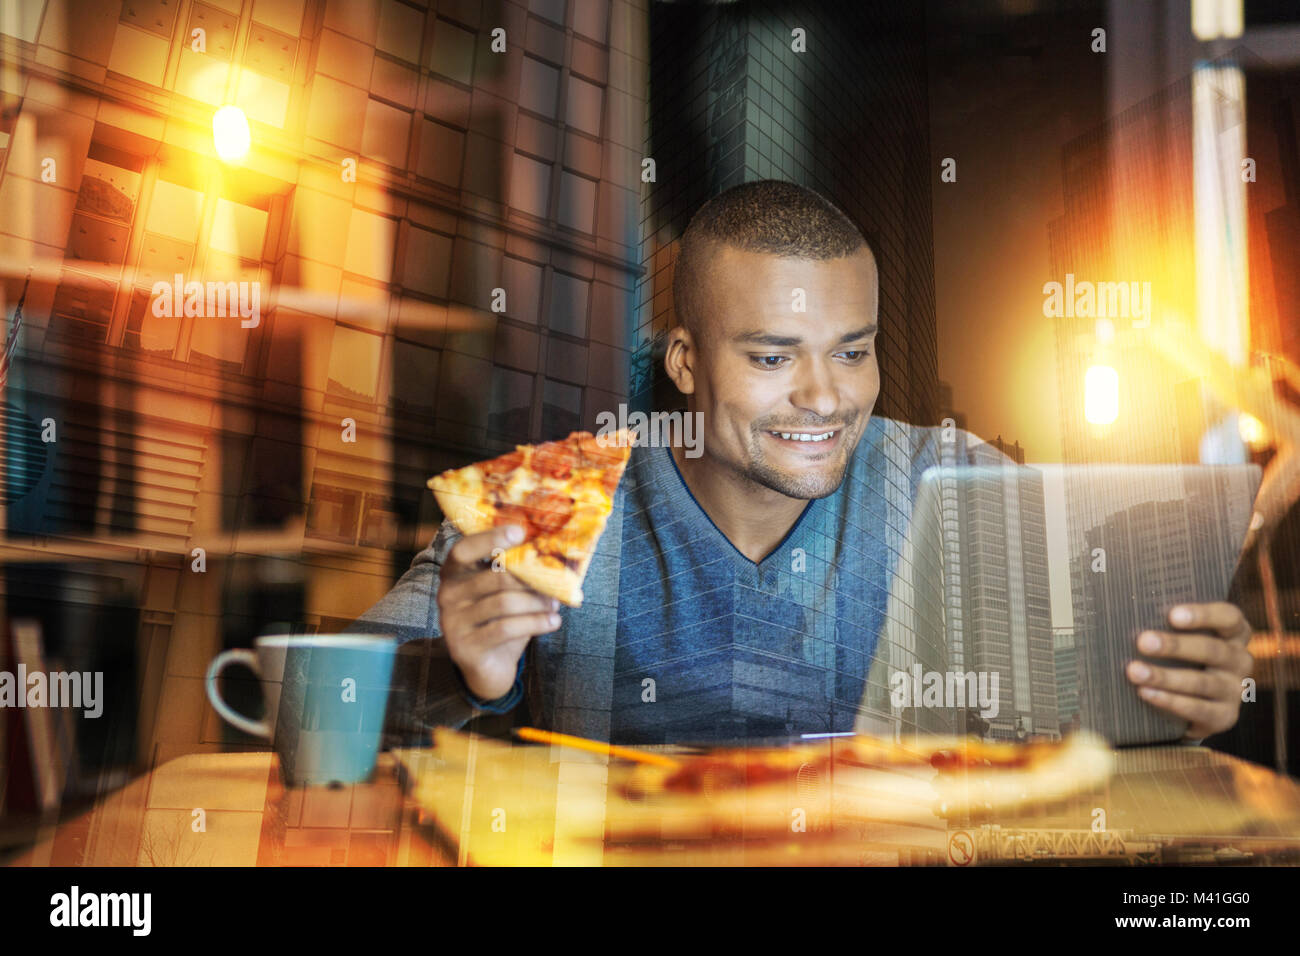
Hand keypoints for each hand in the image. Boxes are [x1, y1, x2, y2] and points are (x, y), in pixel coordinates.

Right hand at [438, 524, 561, 700]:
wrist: (487, 665)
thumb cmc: (498, 619)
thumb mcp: (502, 591)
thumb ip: (514, 572)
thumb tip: (550, 553)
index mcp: (453, 572)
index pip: (464, 549)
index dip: (490, 538)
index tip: (520, 532)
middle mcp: (447, 594)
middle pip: (494, 578)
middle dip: (530, 580)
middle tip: (556, 584)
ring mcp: (453, 622)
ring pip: (504, 603)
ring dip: (536, 603)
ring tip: (555, 605)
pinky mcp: (465, 647)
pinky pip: (506, 629)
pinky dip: (535, 623)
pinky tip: (553, 622)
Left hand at [1125, 602, 1252, 740]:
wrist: (1190, 703)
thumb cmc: (1178, 655)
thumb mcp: (1179, 635)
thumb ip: (1165, 622)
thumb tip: (1126, 608)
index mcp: (1233, 633)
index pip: (1228, 617)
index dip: (1203, 615)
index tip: (1172, 615)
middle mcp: (1240, 660)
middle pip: (1212, 650)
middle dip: (1175, 646)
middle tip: (1143, 642)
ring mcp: (1234, 690)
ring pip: (1202, 682)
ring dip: (1165, 677)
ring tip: (1134, 671)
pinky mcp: (1225, 717)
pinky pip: (1198, 709)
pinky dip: (1169, 701)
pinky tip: (1145, 693)